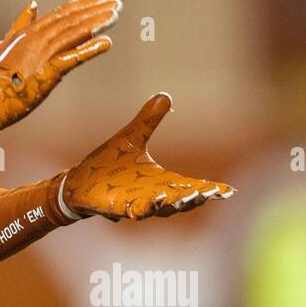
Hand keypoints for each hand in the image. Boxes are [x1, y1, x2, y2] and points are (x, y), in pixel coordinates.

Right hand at [0, 0, 120, 128]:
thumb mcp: (8, 44)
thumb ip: (21, 24)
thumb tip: (32, 5)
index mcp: (30, 33)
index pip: (60, 14)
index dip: (80, 5)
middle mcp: (38, 39)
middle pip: (72, 20)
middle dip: (95, 10)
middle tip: (116, 3)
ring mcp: (43, 55)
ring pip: (75, 33)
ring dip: (97, 23)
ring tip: (115, 15)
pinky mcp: (49, 73)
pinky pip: (73, 58)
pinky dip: (90, 48)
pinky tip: (106, 42)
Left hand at [60, 93, 235, 220]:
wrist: (77, 181)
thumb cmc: (107, 163)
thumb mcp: (132, 137)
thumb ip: (149, 120)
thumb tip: (165, 95)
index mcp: (160, 181)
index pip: (190, 187)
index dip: (209, 190)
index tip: (227, 190)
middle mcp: (152, 195)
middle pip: (181, 201)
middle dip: (196, 198)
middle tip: (213, 193)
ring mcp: (135, 203)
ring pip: (161, 209)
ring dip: (174, 204)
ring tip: (190, 198)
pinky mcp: (117, 208)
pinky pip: (135, 211)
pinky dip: (146, 208)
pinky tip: (155, 201)